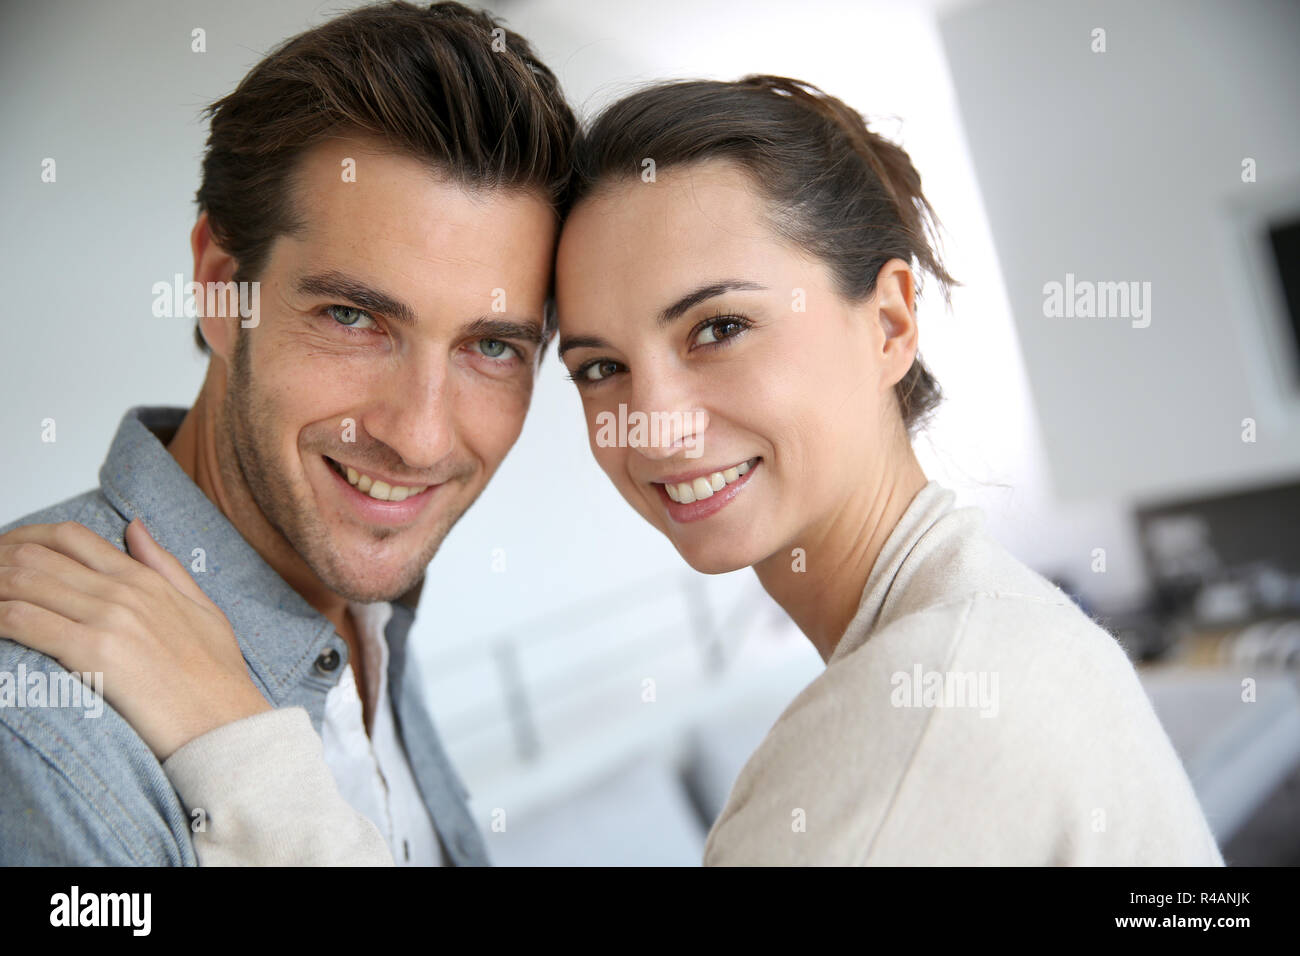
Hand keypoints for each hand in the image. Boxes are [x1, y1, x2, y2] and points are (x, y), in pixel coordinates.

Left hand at [0, 519, 270, 758]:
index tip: (3, 556)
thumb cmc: (217, 678)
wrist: (226, 723)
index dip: (25, 540)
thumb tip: (134, 527)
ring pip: (23, 582)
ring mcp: (108, 619)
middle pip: (36, 555)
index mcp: (145, 579)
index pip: (71, 537)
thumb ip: (164, 564)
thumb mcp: (202, 607)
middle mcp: (123, 591)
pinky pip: (24, 621)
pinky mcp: (94, 653)